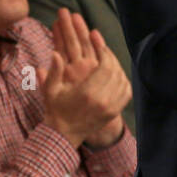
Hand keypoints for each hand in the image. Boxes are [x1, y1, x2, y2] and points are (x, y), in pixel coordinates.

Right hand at [42, 10, 131, 146]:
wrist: (64, 134)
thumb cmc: (55, 110)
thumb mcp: (50, 90)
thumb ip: (54, 72)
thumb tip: (55, 53)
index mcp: (87, 93)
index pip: (105, 66)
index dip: (104, 51)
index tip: (98, 42)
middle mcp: (103, 100)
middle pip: (116, 71)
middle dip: (110, 56)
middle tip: (103, 47)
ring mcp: (111, 107)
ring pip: (123, 80)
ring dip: (118, 67)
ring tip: (108, 58)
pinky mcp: (115, 112)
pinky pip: (126, 91)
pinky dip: (123, 80)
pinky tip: (115, 73)